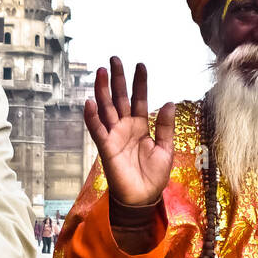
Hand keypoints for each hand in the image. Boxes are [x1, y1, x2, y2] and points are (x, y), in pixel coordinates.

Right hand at [84, 57, 175, 206]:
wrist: (143, 198)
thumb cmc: (154, 177)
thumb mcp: (165, 149)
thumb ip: (164, 126)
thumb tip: (168, 102)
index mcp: (140, 126)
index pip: (139, 99)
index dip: (139, 83)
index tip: (140, 65)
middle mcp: (125, 128)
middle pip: (119, 98)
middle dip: (117, 79)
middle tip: (114, 59)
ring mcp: (114, 136)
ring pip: (106, 109)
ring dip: (102, 90)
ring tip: (100, 72)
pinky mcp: (106, 148)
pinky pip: (97, 130)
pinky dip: (92, 117)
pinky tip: (89, 102)